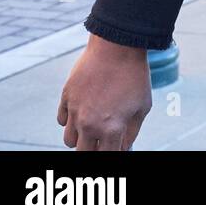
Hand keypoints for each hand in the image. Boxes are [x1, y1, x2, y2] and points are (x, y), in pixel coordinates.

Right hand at [57, 34, 152, 149]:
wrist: (118, 48)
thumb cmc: (135, 77)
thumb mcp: (143, 107)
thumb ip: (131, 132)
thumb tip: (123, 148)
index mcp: (112, 129)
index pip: (106, 156)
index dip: (113, 153)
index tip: (115, 147)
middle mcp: (90, 124)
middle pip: (84, 153)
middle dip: (95, 149)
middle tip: (103, 139)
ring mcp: (75, 111)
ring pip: (70, 140)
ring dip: (81, 138)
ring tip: (93, 125)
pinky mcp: (66, 98)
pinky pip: (62, 120)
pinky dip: (71, 120)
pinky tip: (84, 111)